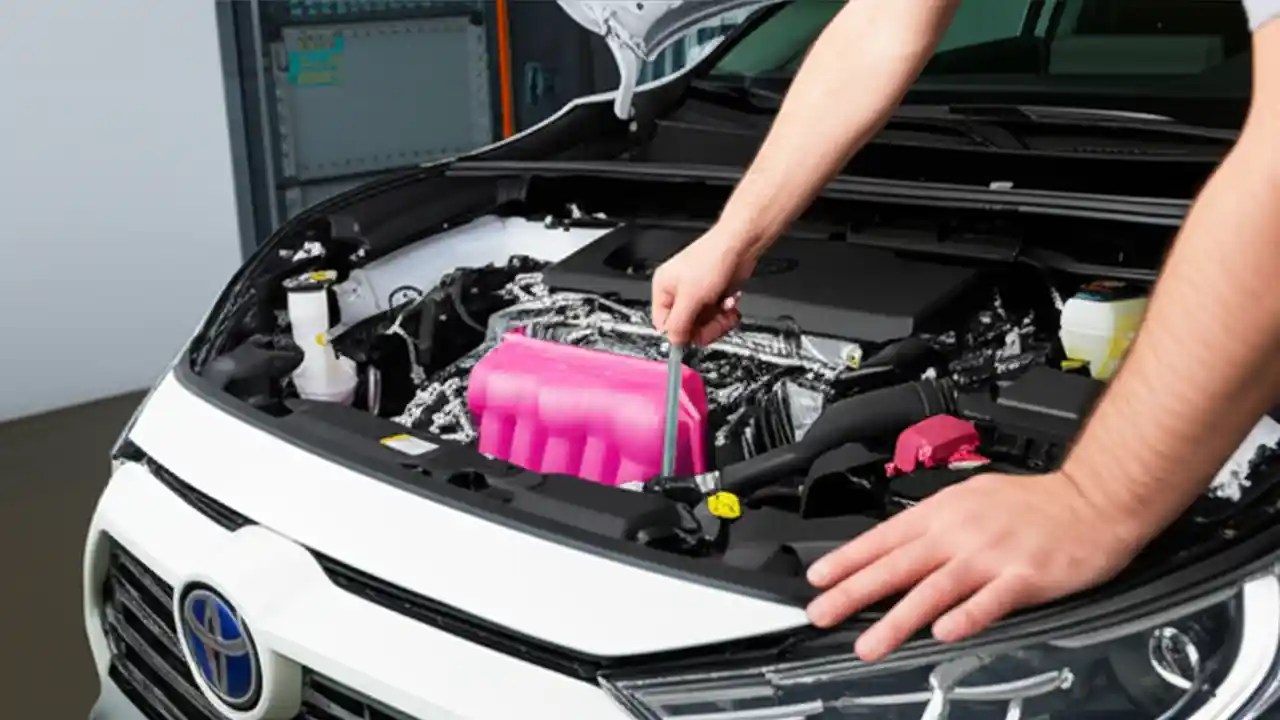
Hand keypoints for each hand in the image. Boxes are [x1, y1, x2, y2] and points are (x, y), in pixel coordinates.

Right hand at [651, 226, 756, 345]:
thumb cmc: (712, 259)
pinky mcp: (713, 296)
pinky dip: (726, 313)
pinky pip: (717, 317)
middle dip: (705, 327)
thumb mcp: (691, 298)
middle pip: (687, 327)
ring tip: (725, 309)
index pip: (664, 324)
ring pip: (704, 324)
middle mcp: (678, 293)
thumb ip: (679, 324)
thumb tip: (674, 342)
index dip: (680, 333)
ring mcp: (697, 295)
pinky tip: (730, 302)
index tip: (694, 336)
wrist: (739, 245)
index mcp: (663, 289)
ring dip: (718, 320)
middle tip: (715, 322)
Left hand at [805, 471, 1145, 661]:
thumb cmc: (1034, 503)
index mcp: (944, 512)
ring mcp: (990, 555)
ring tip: (868, 644)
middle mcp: (960, 532)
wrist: (1092, 499)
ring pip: (933, 589)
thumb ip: (935, 526)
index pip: (883, 537)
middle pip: (897, 565)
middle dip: (853, 592)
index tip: (817, 578)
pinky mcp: (1023, 575)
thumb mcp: (972, 498)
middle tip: (822, 612)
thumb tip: (898, 547)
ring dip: (896, 620)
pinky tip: (943, 633)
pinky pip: (989, 600)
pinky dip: (965, 616)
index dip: (847, 559)